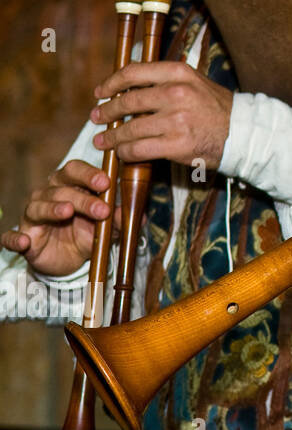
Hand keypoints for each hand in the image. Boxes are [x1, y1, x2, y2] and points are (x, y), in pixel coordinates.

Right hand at [1, 160, 116, 276]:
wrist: (70, 259)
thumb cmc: (87, 232)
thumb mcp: (107, 226)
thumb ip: (120, 219)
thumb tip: (142, 216)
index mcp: (69, 186)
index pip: (74, 170)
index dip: (88, 174)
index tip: (107, 183)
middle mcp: (47, 196)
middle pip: (60, 188)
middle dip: (82, 197)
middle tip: (102, 209)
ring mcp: (33, 216)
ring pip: (38, 207)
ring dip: (53, 209)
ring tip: (67, 212)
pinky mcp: (24, 237)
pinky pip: (11, 237)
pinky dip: (15, 238)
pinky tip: (24, 241)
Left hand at [91, 61, 231, 167]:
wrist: (243, 133)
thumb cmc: (217, 109)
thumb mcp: (195, 83)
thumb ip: (165, 81)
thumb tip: (127, 88)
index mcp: (179, 73)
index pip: (133, 72)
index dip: (111, 83)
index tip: (100, 92)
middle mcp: (176, 93)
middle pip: (127, 102)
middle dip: (106, 112)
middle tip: (96, 118)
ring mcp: (176, 120)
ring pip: (129, 129)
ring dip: (111, 137)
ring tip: (103, 141)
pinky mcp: (177, 145)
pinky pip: (139, 149)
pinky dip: (125, 152)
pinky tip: (122, 153)